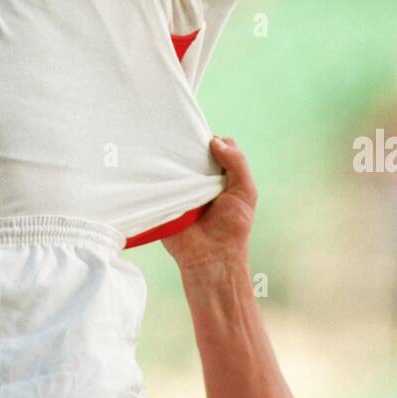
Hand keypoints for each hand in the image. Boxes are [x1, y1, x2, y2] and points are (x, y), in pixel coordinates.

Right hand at [161, 136, 257, 272]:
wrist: (211, 258)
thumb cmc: (232, 228)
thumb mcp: (245, 192)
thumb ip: (237, 164)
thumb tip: (215, 141)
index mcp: (219, 175)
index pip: (213, 147)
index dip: (209, 140)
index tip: (203, 140)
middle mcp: (198, 178)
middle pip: (190, 151)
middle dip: (186, 145)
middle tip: (179, 139)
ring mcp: (178, 188)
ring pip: (171, 164)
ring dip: (168, 158)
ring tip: (162, 149)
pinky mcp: (161, 198)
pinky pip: (154, 181)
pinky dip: (153, 173)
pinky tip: (151, 165)